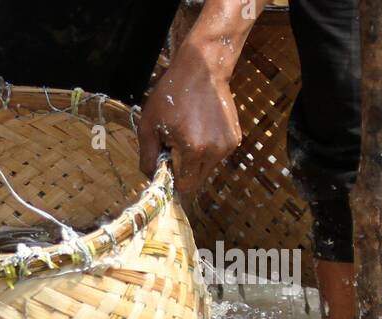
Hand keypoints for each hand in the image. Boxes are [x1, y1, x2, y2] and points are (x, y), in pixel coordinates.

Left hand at [139, 43, 241, 193]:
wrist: (203, 69)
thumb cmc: (171, 95)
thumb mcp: (148, 126)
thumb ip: (147, 157)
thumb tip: (151, 176)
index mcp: (193, 150)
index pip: (184, 186)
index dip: (171, 179)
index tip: (164, 164)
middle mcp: (215, 151)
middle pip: (196, 181)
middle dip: (182, 171)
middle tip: (173, 148)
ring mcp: (228, 145)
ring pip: (206, 169)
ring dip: (194, 161)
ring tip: (187, 135)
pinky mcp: (235, 138)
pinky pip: (216, 156)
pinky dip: (206, 150)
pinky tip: (200, 129)